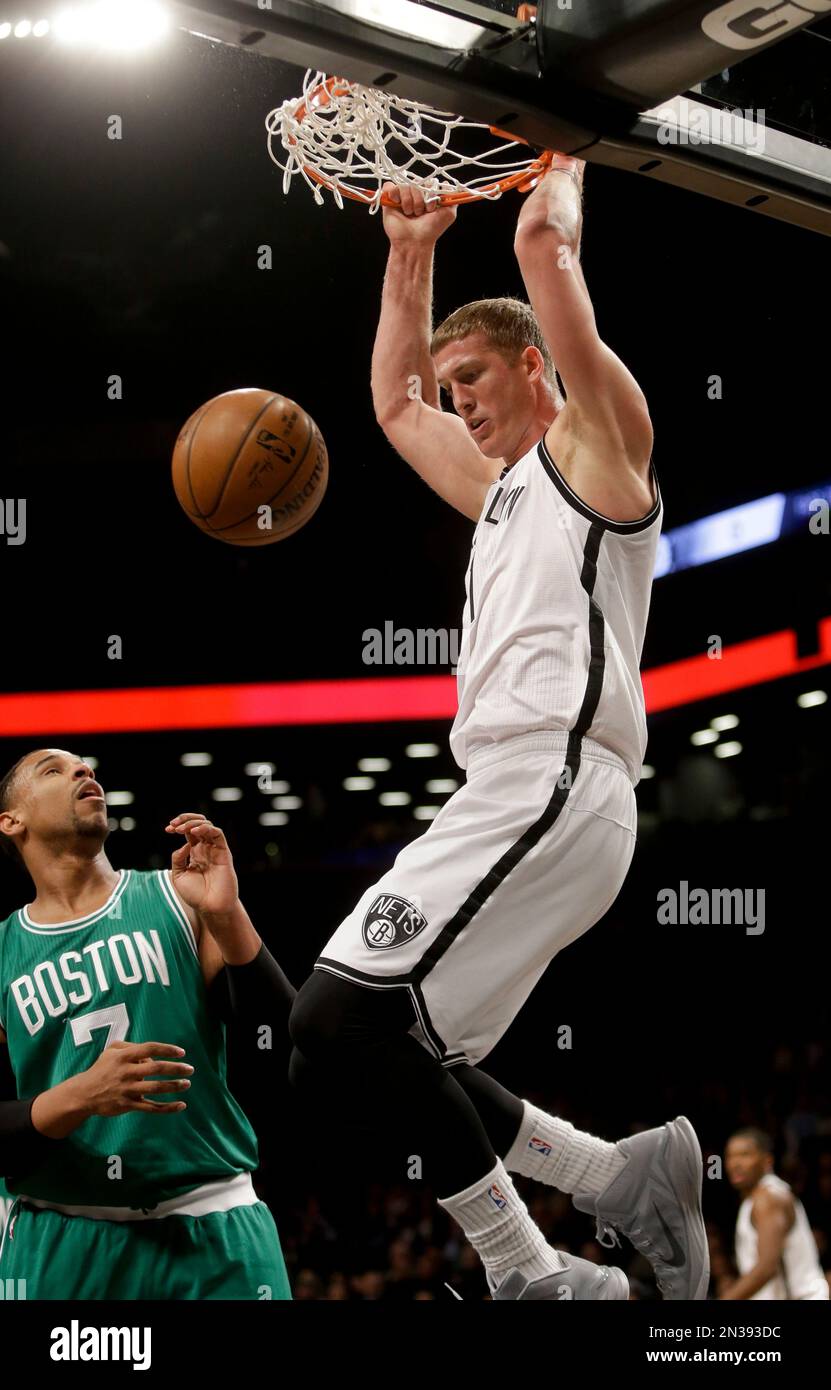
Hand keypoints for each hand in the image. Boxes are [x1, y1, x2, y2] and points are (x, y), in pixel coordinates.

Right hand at [32, 1042, 193, 1135]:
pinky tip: (181, 1106)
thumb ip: (130, 1046)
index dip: (167, 1049)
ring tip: (187, 1084)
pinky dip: (167, 1108)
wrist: (84, 1094)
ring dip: (174, 1086)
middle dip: (175, 1068)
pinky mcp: (128, 1105)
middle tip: (190, 1069)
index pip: (149, 1048)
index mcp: (123, 1057)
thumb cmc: (101, 1069)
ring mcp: (127, 1090)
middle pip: (156, 1068)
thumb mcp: (111, 1051)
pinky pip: (151, 1107)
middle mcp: (126, 1072)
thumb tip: (152, 1053)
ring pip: (155, 1088)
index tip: (181, 1052)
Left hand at [166, 813, 238, 914]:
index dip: (178, 825)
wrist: (210, 907)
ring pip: (207, 825)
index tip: (167, 829)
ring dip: (193, 823)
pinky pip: (218, 834)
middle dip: (185, 819)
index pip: (188, 831)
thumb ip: (178, 858)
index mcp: (195, 852)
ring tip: (181, 829)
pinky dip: (207, 828)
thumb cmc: (196, 895)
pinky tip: (195, 832)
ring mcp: (214, 849)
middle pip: (197, 824)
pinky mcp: (224, 853)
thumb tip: (184, 844)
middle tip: (173, 826)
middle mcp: (205, 848)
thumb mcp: (178, 876)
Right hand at [381, 181, 457, 245]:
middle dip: (419, 199)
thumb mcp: (449, 214)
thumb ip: (451, 197)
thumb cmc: (431, 230)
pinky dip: (394, 193)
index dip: (430, 192)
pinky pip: (389, 186)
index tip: (431, 208)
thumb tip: (447, 183)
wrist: (415, 242)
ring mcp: (401, 197)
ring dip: (408, 201)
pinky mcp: (389, 200)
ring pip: (404, 185)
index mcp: (426, 196)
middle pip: (416, 182)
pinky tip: (397, 204)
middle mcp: (414, 195)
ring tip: (409, 214)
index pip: (428, 182)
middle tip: (420, 213)